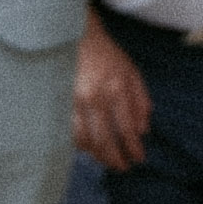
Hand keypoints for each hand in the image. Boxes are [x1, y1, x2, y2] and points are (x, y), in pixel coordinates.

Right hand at [72, 16, 148, 176]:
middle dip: (114, 159)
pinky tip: (87, 146)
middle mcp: (94, 97)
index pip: (127, 129)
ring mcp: (74, 101)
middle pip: (104, 140)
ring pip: (84, 140)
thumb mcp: (131, 72)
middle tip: (121, 167)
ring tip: (105, 159)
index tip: (138, 159)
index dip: (133, 149)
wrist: (75, 36)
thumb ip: (140, 101)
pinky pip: (68, 131)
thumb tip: (143, 130)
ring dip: (96, 155)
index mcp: (116, 89)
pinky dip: (78, 143)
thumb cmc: (106, 54)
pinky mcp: (59, 102)